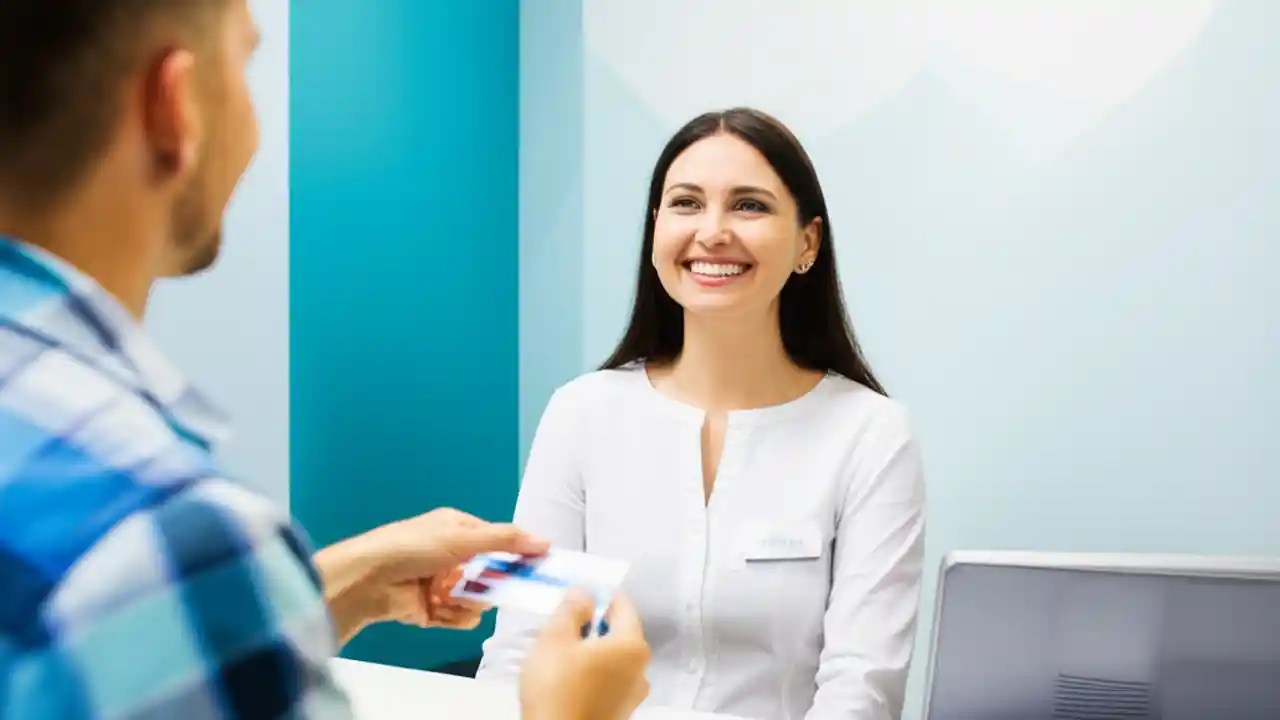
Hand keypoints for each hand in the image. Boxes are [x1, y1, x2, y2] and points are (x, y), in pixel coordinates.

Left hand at [314, 508, 548, 642]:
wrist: (367, 580)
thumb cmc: (412, 548)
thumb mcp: (463, 537)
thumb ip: (505, 541)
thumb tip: (544, 541)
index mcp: (457, 529)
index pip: (498, 540)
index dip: (518, 553)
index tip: (540, 565)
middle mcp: (450, 554)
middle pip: (489, 572)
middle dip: (493, 582)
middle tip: (500, 588)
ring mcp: (440, 583)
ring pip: (476, 598)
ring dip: (472, 602)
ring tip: (459, 600)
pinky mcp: (431, 609)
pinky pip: (457, 617)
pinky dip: (455, 616)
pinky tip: (444, 610)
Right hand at [520, 591, 650, 719]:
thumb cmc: (556, 687)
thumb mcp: (555, 638)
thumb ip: (571, 609)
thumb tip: (584, 593)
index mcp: (632, 646)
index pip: (624, 606)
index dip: (601, 595)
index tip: (581, 594)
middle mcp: (641, 669)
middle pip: (621, 634)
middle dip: (596, 625)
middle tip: (567, 625)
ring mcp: (633, 695)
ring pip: (615, 659)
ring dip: (594, 651)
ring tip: (564, 653)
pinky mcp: (621, 712)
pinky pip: (610, 681)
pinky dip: (595, 673)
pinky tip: (571, 678)